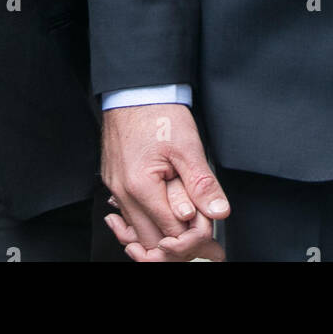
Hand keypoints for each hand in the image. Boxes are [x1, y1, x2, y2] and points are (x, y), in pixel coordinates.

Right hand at [101, 104, 227, 261]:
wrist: (135, 90)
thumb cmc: (158, 112)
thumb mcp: (188, 146)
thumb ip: (202, 184)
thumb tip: (217, 212)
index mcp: (140, 187)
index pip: (170, 232)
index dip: (194, 235)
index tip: (211, 231)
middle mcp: (123, 193)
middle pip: (151, 240)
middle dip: (178, 243)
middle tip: (203, 235)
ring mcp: (115, 189)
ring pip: (138, 232)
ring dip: (163, 234)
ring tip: (187, 225)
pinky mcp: (114, 183)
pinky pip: (128, 216)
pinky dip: (146, 222)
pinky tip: (163, 217)